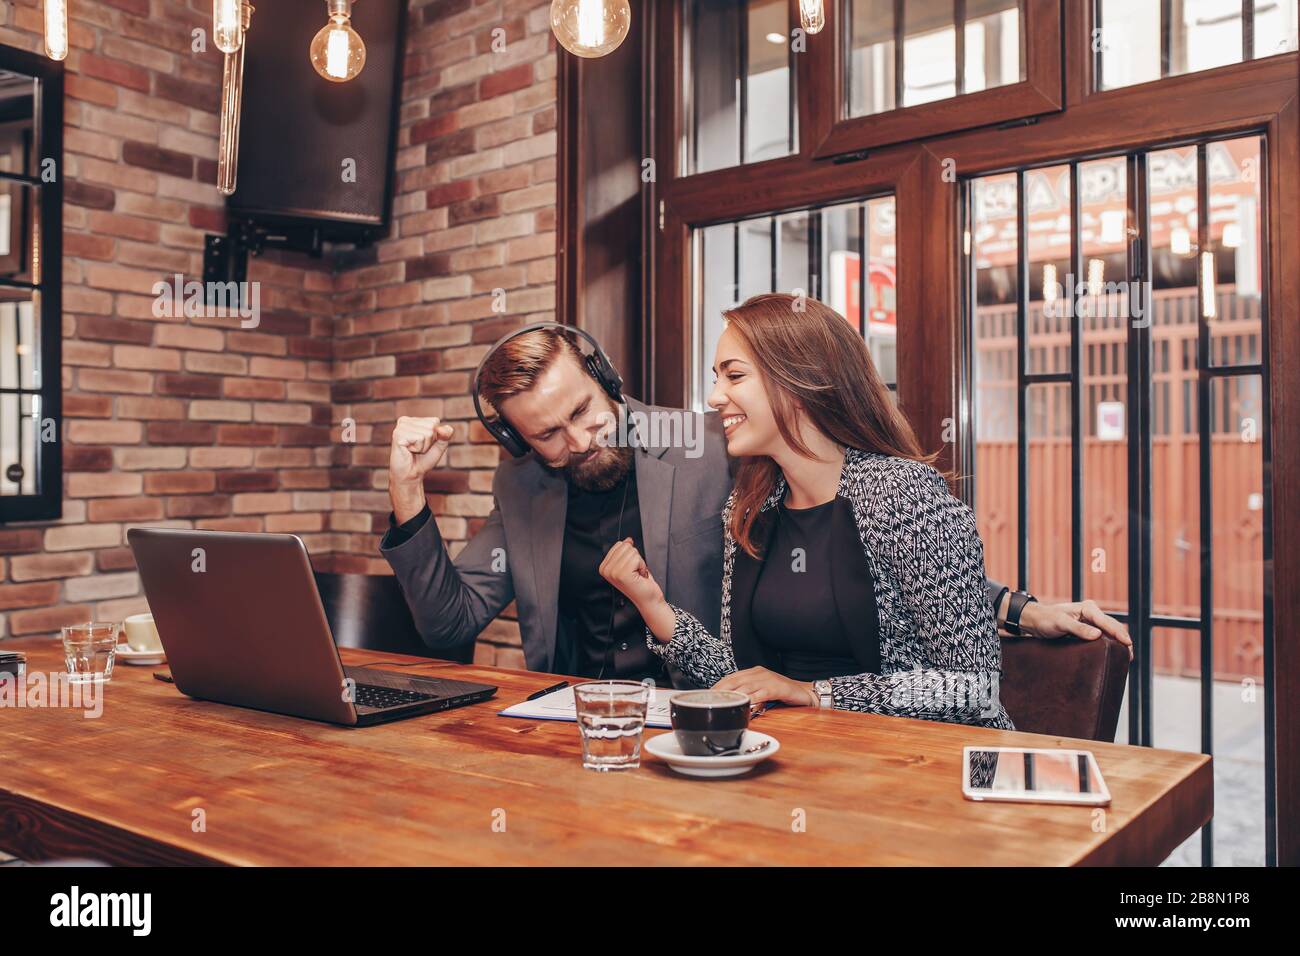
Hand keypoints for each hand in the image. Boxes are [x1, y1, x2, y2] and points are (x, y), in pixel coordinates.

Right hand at [389, 416, 453, 521]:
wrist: (411, 474)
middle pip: (431, 426)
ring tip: (413, 450)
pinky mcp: (398, 434)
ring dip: (423, 446)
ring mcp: (400, 427)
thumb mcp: (439, 446)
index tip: (424, 445)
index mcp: (414, 420)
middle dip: (429, 442)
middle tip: (418, 449)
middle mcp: (405, 420)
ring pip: (427, 432)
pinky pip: (419, 438)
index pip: (435, 421)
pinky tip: (408, 450)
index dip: (435, 437)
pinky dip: (418, 448)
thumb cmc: (423, 460)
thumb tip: (445, 429)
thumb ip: (446, 435)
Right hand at [598, 538, 669, 627]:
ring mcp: (613, 572)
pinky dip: (642, 566)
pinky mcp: (623, 574)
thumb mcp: (629, 563)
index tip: (630, 568)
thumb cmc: (639, 582)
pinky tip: (639, 576)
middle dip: (635, 558)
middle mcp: (606, 570)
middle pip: (625, 547)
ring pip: (632, 551)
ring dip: (639, 562)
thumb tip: (628, 540)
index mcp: (604, 567)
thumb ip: (625, 551)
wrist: (648, 598)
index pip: (619, 545)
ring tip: (637, 574)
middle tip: (634, 571)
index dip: (629, 555)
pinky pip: (637, 558)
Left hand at [713, 666, 817, 707]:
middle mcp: (759, 673)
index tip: (707, 695)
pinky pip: (763, 693)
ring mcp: (769, 679)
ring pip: (747, 687)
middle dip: (721, 691)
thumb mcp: (762, 692)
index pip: (731, 678)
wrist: (805, 693)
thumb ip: (748, 694)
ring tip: (724, 704)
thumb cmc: (782, 694)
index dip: (718, 686)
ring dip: (734, 696)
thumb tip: (731, 704)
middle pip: (735, 681)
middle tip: (711, 701)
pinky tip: (746, 705)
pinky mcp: (778, 687)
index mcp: (753, 672)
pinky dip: (753, 699)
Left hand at [1017, 600, 1132, 658]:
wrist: (1035, 621)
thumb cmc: (1046, 620)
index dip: (1118, 633)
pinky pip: (1103, 637)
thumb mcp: (1060, 623)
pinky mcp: (1088, 630)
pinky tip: (1114, 653)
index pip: (1107, 621)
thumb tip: (1098, 635)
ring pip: (1110, 632)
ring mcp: (1091, 622)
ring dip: (1118, 643)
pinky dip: (1110, 644)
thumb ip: (1078, 629)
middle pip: (1113, 626)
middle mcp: (1092, 613)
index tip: (1128, 643)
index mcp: (1087, 608)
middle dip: (1123, 639)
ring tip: (1126, 657)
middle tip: (1129, 656)